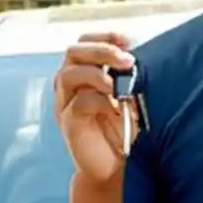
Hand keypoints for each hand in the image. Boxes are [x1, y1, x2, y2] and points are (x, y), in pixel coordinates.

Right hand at [54, 32, 136, 184]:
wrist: (110, 166)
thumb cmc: (120, 128)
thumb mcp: (128, 97)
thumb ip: (127, 78)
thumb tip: (138, 58)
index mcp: (82, 73)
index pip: (84, 43)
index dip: (105, 37)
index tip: (128, 40)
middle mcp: (69, 85)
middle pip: (74, 52)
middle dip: (102, 50)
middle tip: (127, 60)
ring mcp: (65, 103)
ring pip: (70, 74)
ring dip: (99, 75)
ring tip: (121, 86)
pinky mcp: (68, 122)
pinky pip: (80, 103)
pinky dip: (102, 101)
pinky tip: (118, 109)